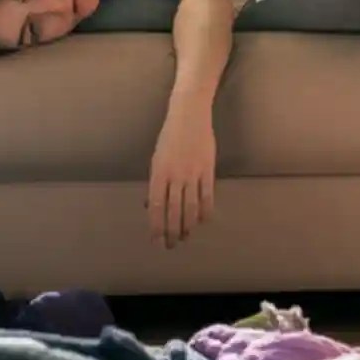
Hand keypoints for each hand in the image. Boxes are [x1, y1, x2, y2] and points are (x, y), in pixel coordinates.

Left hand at [147, 101, 216, 248]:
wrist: (189, 114)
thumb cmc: (169, 137)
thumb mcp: (156, 158)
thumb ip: (156, 183)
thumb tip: (152, 205)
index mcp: (159, 172)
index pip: (157, 206)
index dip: (156, 225)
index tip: (155, 240)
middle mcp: (175, 175)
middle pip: (173, 210)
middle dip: (171, 231)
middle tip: (170, 245)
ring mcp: (192, 173)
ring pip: (190, 206)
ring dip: (187, 225)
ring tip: (185, 237)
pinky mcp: (207, 169)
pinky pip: (207, 195)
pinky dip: (205, 211)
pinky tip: (202, 222)